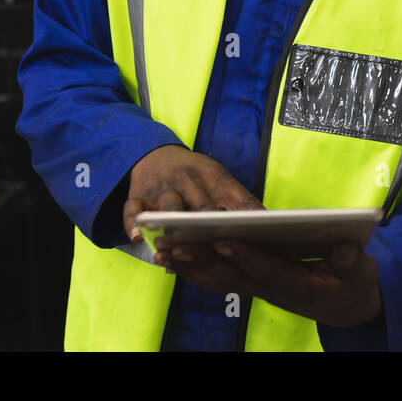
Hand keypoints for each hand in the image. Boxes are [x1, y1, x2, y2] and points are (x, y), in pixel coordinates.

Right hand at [123, 145, 262, 265]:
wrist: (154, 153)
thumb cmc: (194, 175)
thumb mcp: (218, 178)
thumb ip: (239, 201)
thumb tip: (267, 224)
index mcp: (213, 176)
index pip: (234, 197)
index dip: (246, 217)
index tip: (257, 235)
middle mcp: (188, 180)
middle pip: (201, 208)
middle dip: (211, 228)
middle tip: (222, 248)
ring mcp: (162, 189)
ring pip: (169, 208)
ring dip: (174, 227)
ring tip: (179, 246)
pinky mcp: (138, 196)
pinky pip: (133, 210)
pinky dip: (135, 224)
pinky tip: (140, 238)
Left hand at [154, 237, 382, 328]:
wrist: (346, 305)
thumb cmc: (354, 284)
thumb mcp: (362, 272)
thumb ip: (352, 262)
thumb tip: (345, 251)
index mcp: (299, 284)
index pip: (268, 270)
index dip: (246, 256)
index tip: (224, 239)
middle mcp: (272, 290)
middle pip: (233, 275)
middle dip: (203, 259)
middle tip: (175, 245)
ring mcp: (259, 289)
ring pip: (220, 279)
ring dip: (191, 266)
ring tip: (163, 251)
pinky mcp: (253, 283)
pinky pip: (219, 278)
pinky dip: (195, 269)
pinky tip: (174, 259)